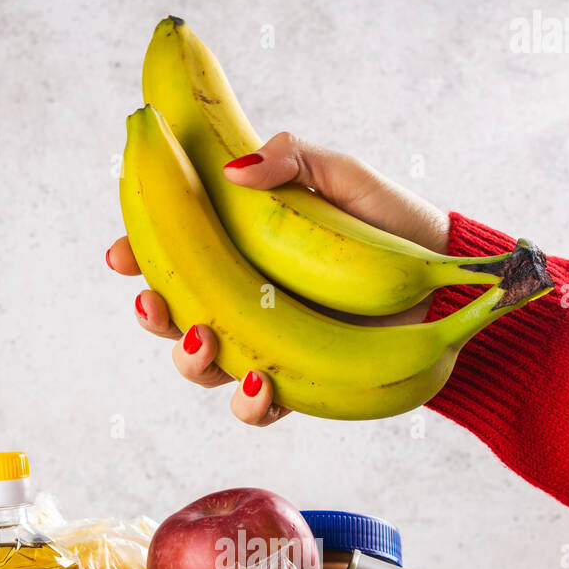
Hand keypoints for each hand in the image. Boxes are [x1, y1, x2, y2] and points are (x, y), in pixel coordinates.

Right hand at [106, 132, 450, 426]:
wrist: (446, 281)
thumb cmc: (389, 225)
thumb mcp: (342, 176)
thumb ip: (293, 160)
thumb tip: (235, 169)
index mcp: (239, 248)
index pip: (174, 254)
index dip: (138, 257)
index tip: (121, 253)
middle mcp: (244, 301)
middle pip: (174, 316)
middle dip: (154, 314)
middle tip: (156, 302)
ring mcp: (267, 347)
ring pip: (204, 368)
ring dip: (191, 360)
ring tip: (205, 340)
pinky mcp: (297, 386)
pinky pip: (259, 408)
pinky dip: (251, 403)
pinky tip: (262, 383)